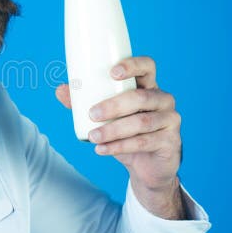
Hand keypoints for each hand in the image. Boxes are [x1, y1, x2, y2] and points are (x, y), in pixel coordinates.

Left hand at [55, 56, 184, 217]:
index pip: (147, 66)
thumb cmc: (126, 133)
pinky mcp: (170, 141)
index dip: (132, 65)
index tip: (112, 73)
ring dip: (114, 129)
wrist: (148, 166)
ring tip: (93, 136)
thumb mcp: (107, 117)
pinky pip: (144, 142)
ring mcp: (170, 120)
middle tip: (92, 114)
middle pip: (140, 97)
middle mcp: (163, 99)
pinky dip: (120, 146)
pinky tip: (102, 149)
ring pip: (142, 122)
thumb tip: (60, 90)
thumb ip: (84, 104)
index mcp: (148, 86)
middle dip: (114, 105)